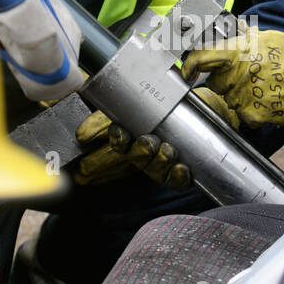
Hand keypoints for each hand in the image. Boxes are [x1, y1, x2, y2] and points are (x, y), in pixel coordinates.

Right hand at [73, 110, 191, 188]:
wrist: (201, 104)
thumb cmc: (168, 104)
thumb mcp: (137, 104)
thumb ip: (110, 117)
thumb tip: (81, 135)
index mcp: (132, 138)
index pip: (120, 144)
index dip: (120, 141)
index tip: (123, 134)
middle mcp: (145, 153)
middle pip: (138, 159)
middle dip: (142, 152)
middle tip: (150, 142)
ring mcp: (162, 162)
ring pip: (156, 170)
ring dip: (160, 162)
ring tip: (168, 150)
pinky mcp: (181, 169)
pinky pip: (175, 180)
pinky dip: (178, 176)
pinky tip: (182, 168)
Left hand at [182, 28, 283, 127]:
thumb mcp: (266, 37)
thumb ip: (244, 38)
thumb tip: (233, 30)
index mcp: (236, 53)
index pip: (201, 58)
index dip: (190, 66)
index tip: (187, 71)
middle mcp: (235, 75)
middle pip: (215, 82)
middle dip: (225, 81)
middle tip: (245, 76)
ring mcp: (243, 96)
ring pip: (229, 99)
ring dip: (239, 96)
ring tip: (260, 87)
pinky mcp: (253, 114)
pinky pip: (243, 115)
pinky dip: (252, 111)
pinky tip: (265, 101)